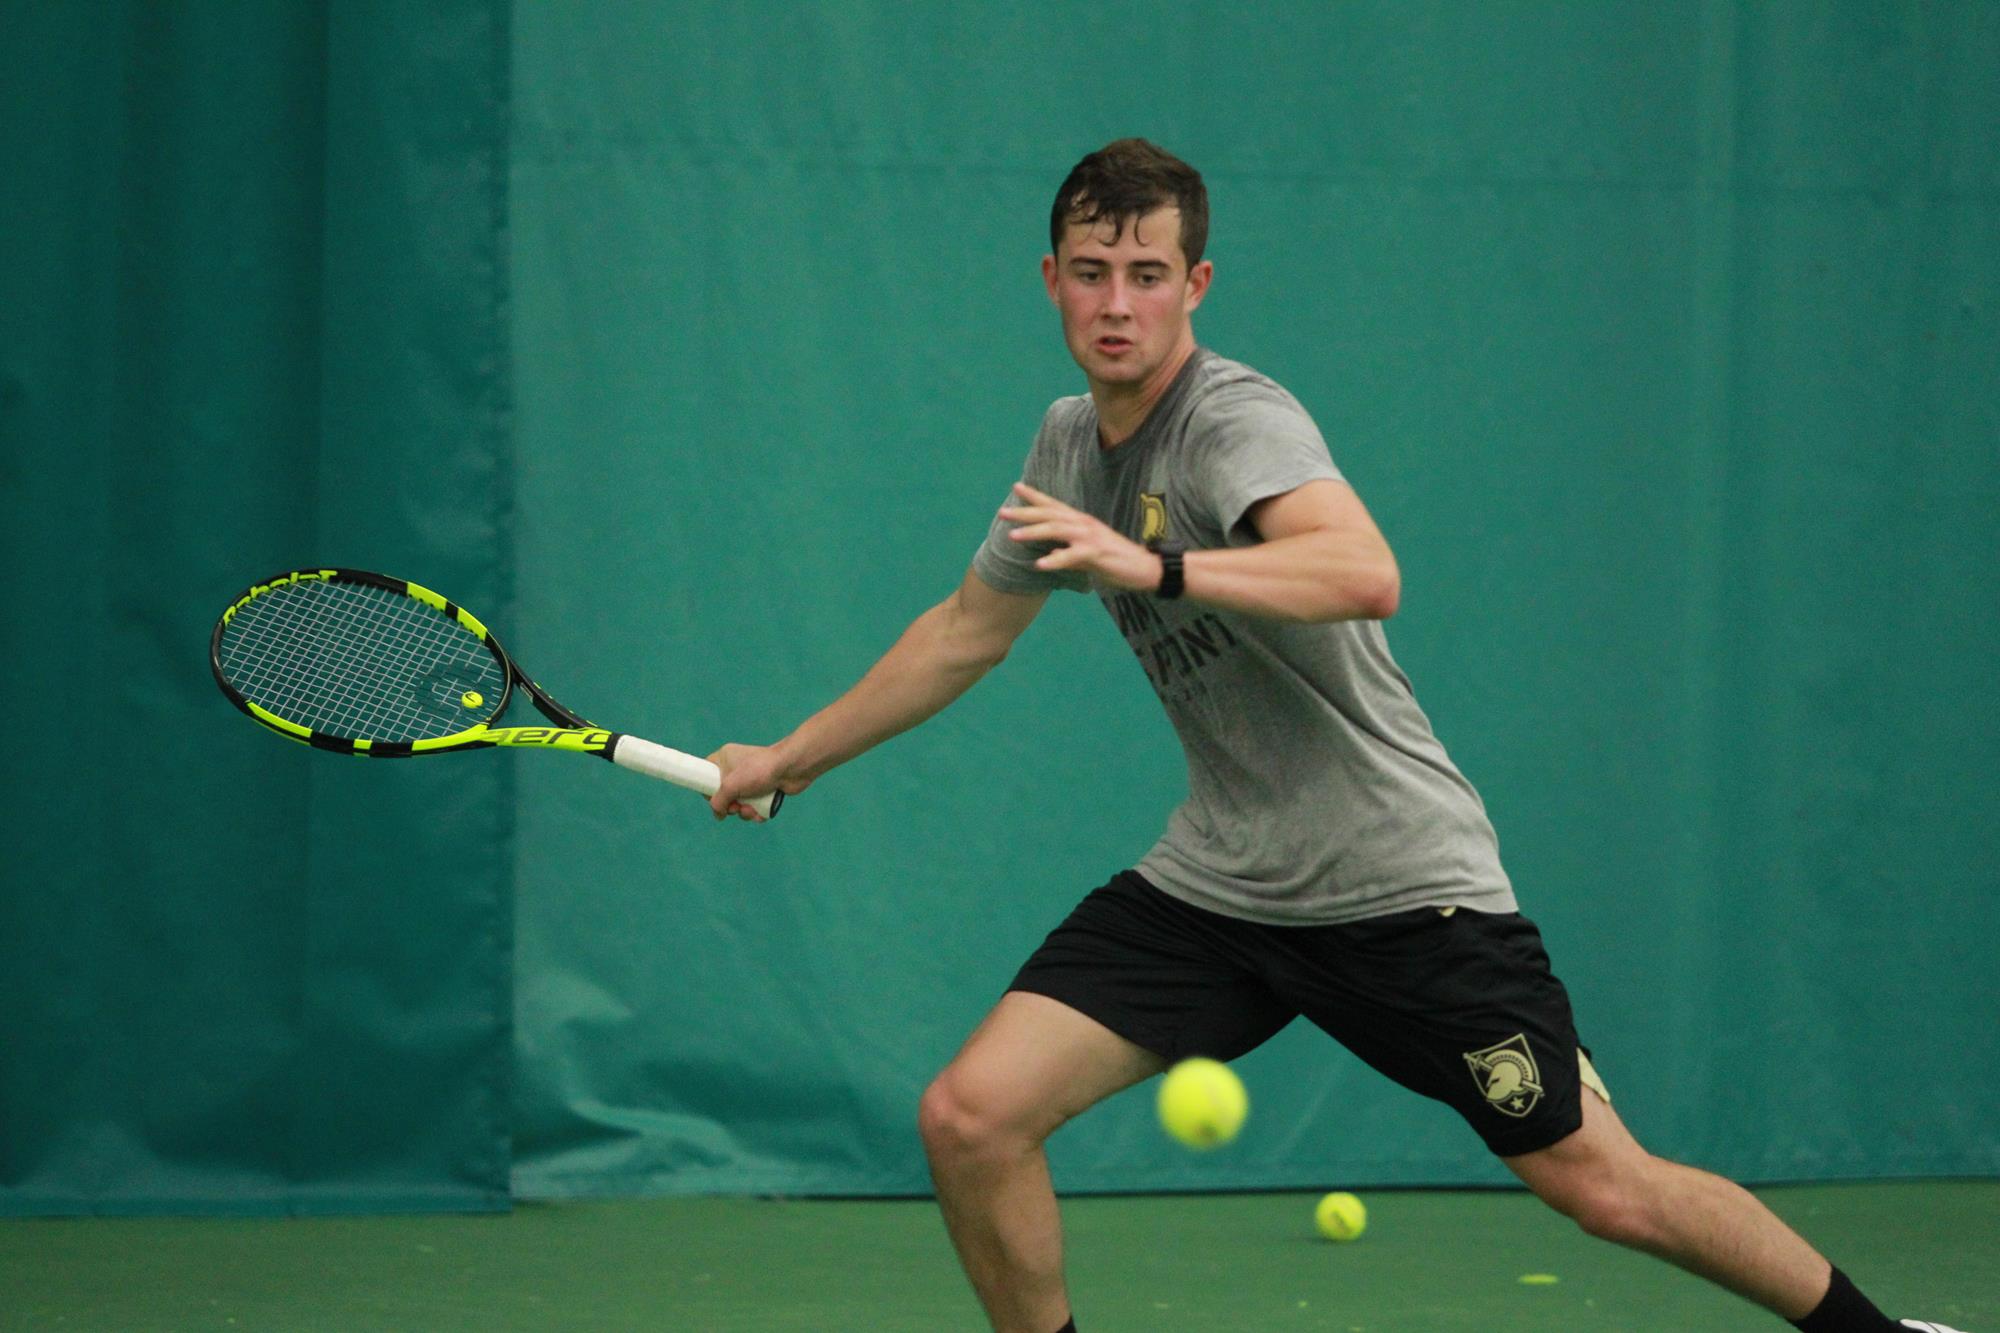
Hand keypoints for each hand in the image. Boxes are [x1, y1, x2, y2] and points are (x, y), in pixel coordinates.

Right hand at [706, 742, 807, 822]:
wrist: (792, 769)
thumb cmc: (759, 770)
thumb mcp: (730, 785)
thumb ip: (718, 801)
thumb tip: (718, 814)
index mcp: (725, 758)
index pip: (707, 772)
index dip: (707, 787)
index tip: (712, 797)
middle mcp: (738, 768)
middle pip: (724, 794)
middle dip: (730, 806)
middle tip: (735, 806)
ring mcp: (752, 780)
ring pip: (739, 803)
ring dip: (744, 811)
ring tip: (751, 809)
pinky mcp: (765, 791)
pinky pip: (754, 807)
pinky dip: (756, 812)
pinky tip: (760, 812)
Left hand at [998, 482, 1160, 591]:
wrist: (1146, 567)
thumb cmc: (1118, 560)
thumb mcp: (1089, 552)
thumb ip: (1069, 550)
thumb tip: (1051, 553)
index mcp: (1082, 521)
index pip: (1054, 505)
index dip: (1035, 496)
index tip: (1016, 487)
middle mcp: (1084, 524)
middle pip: (1049, 515)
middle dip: (1024, 513)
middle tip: (1002, 512)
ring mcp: (1090, 537)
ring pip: (1056, 530)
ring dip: (1033, 532)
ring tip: (1011, 535)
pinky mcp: (1097, 553)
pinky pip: (1072, 556)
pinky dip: (1054, 560)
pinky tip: (1038, 565)